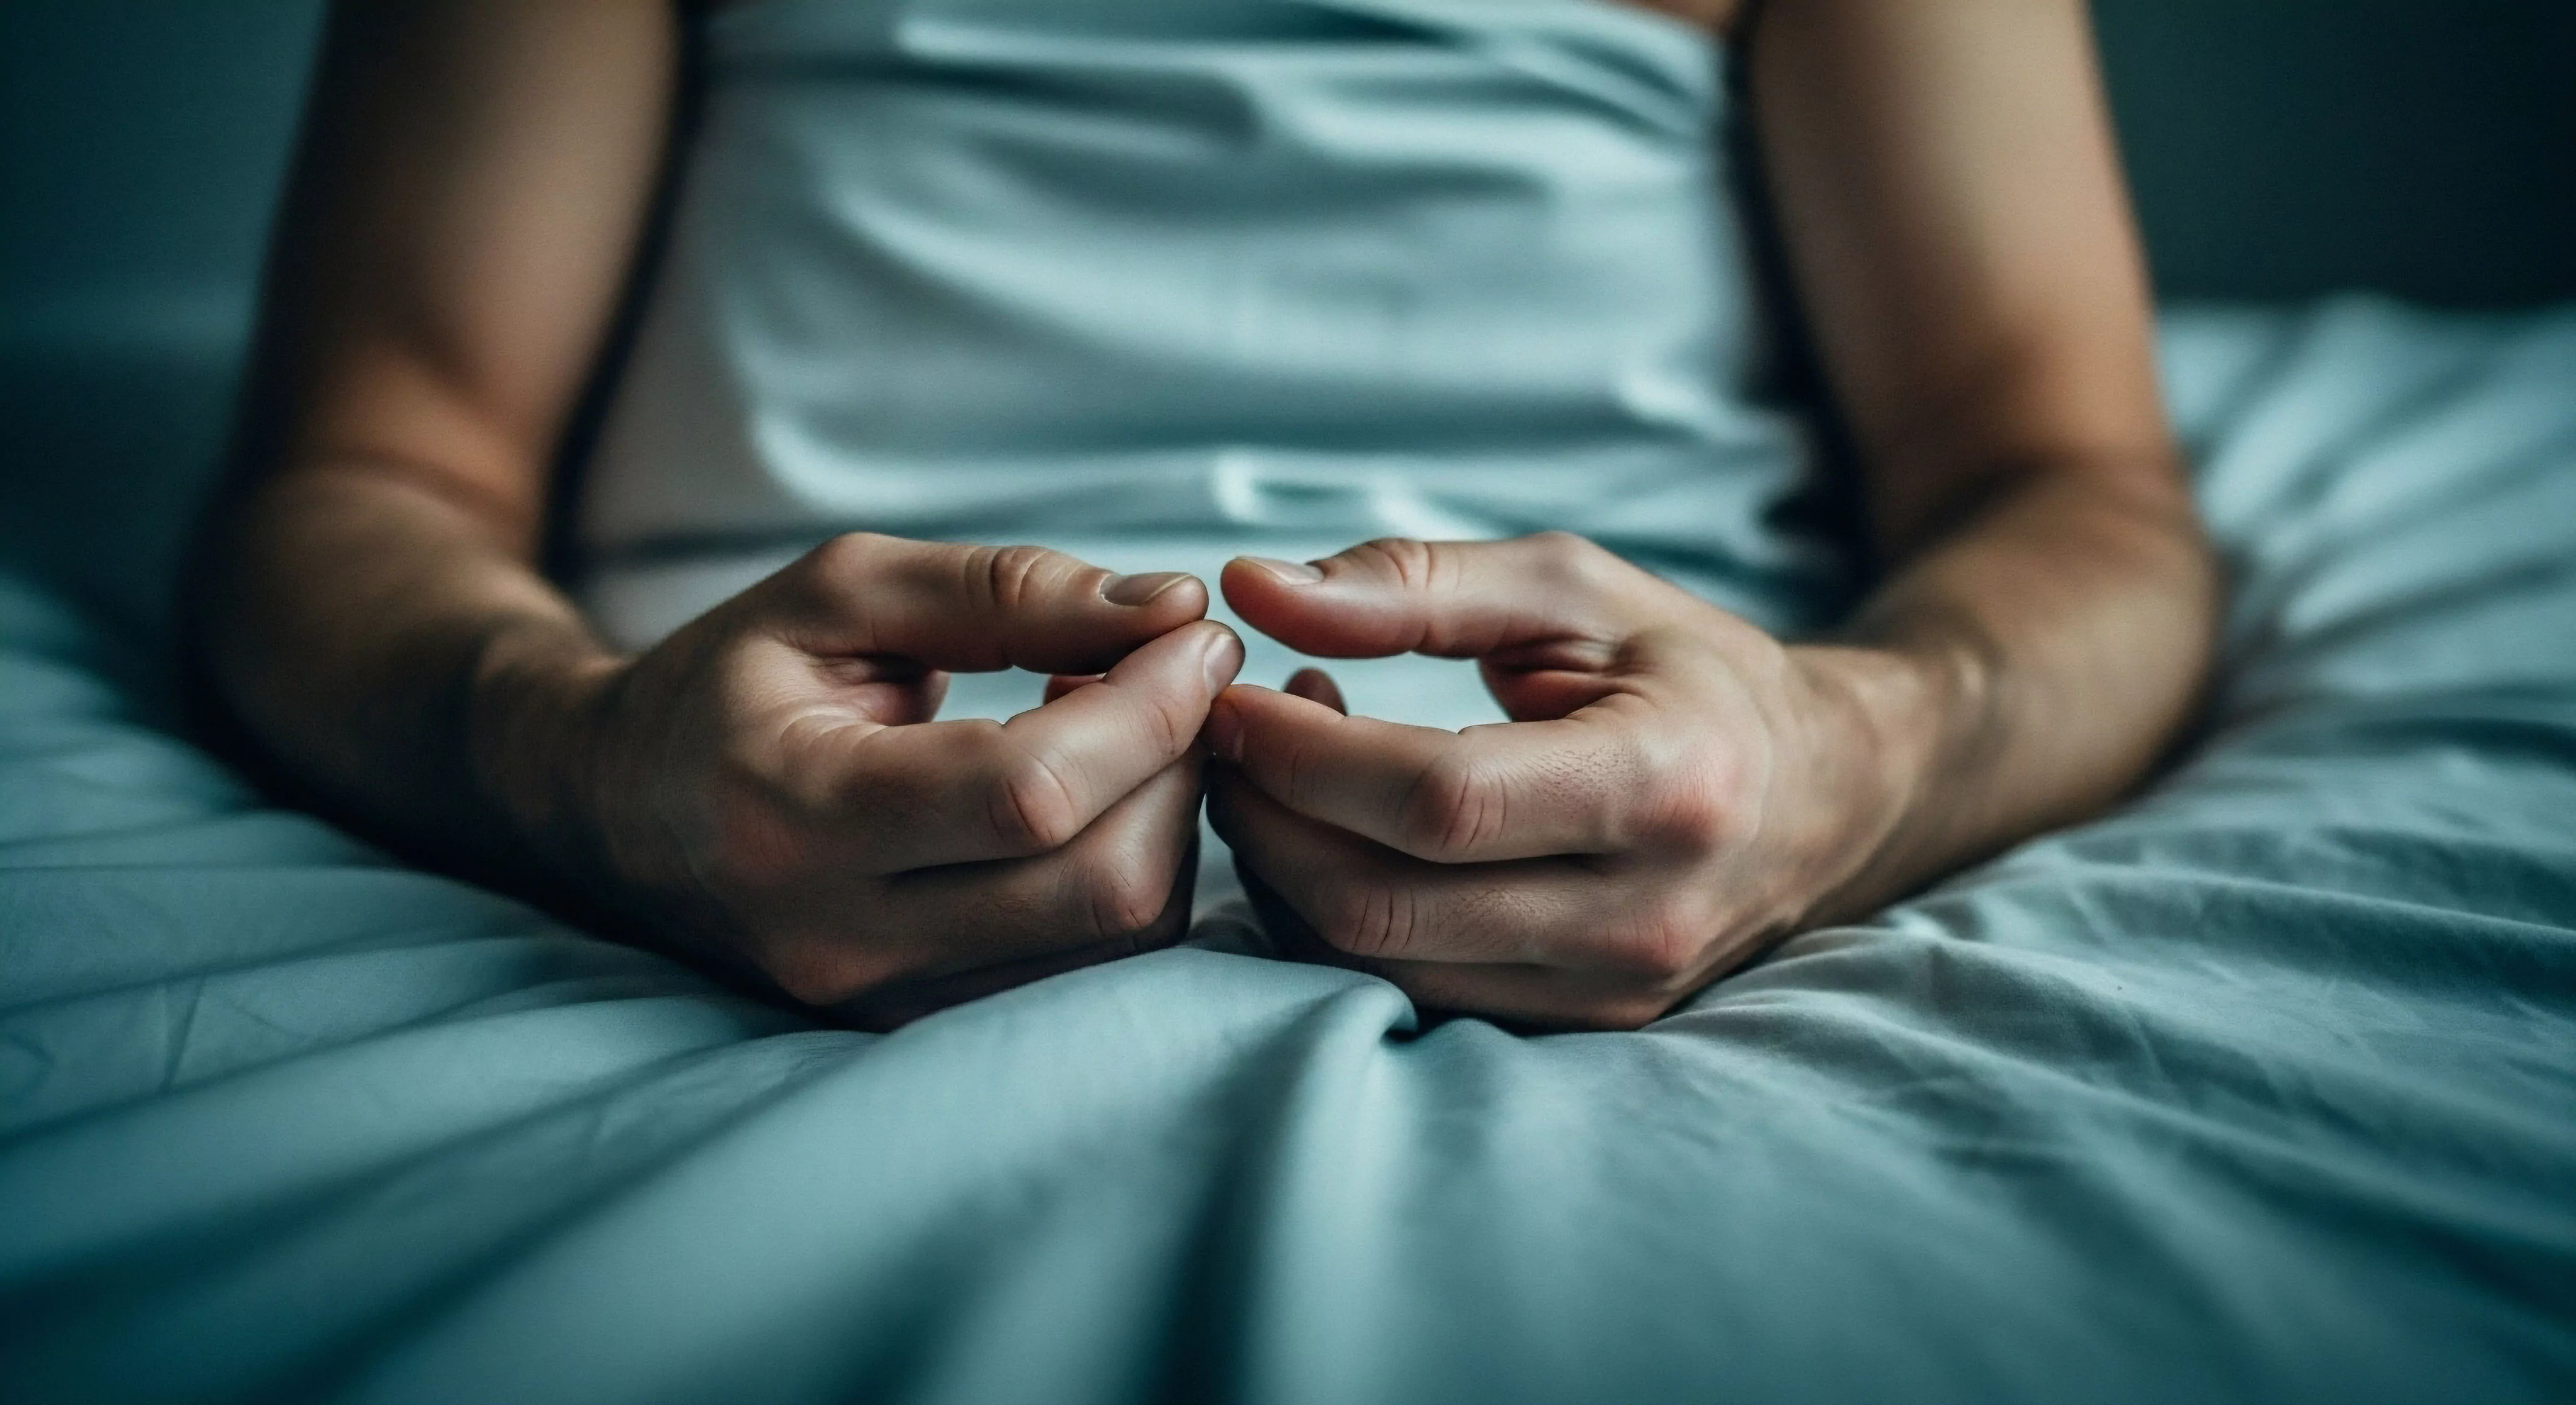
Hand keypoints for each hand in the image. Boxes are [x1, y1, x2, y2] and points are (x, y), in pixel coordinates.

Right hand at [545, 534, 1240, 1025]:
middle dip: (1177, 766)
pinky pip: (1091, 969)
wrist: (617, 812)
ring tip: (1118, 730)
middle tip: (1168, 676)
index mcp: (800, 813)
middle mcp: (842, 936)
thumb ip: (1003, 589)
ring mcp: (888, 1001)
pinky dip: (1130, 871)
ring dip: (1165, 822)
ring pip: (1117, 943)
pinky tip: (1091, 798)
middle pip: (1100, 884)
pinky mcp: (927, 1023)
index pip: (1030, 794)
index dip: (1148, 711)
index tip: (1195, 634)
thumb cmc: (733, 682)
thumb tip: (1170, 606)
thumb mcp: (840, 590)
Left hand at [1206, 533, 1940, 1029]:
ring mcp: (1608, 993)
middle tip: (1232, 733)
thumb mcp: (1573, 588)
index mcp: (1664, 786)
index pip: (1438, 801)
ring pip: (1374, 964)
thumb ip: (1413, 583)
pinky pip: (1405, 991)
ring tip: (1285, 769)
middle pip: (1382, 903)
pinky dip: (1333, 913)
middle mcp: (1642, 915)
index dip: (1305, 755)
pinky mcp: (1575, 1031)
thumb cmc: (1687, 668)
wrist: (1824, 793)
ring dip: (1286, 868)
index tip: (1232, 695)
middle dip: (1266, 817)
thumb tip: (1250, 584)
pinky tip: (1337, 830)